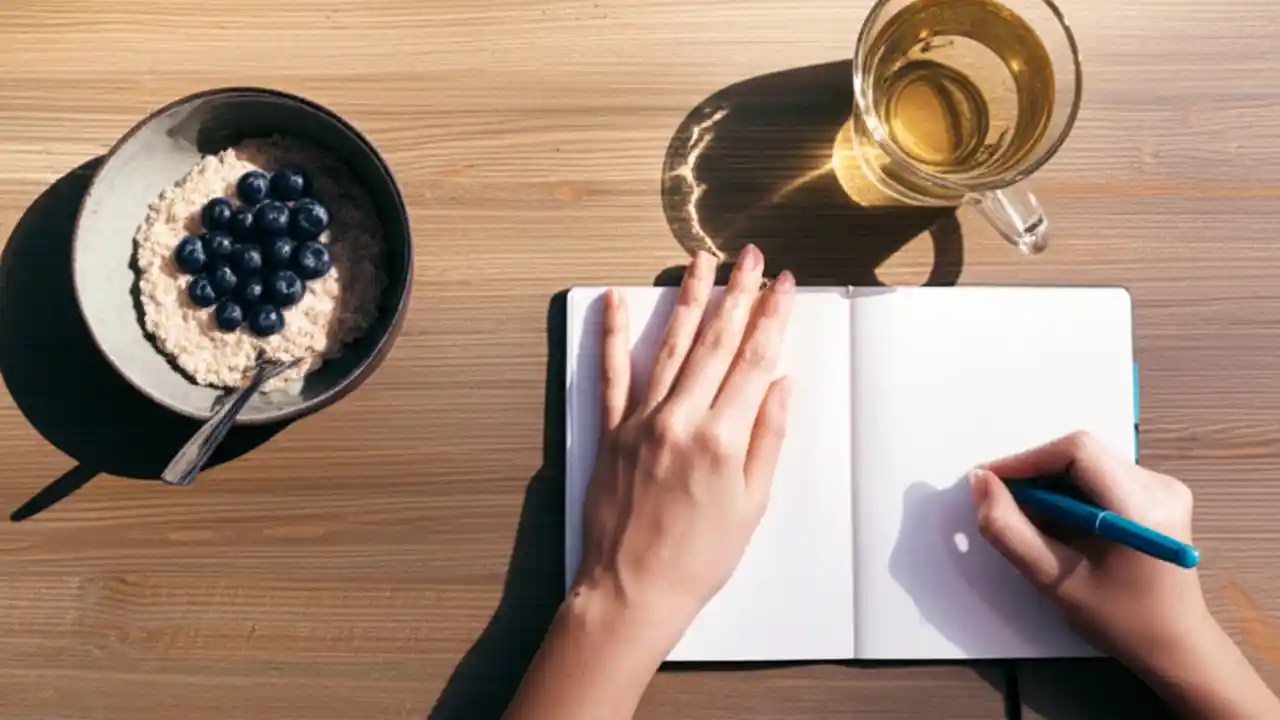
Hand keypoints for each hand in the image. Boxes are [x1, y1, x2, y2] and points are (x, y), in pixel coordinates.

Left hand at [508, 246, 795, 719]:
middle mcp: (681, 418)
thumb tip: (781, 384)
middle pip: (715, 343)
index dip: (771, 317)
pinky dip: (614, 336)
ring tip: (700, 262)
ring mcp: (641, 420)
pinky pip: (611, 374)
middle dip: (736, 294)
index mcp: (722, 438)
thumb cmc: (699, 558)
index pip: (754, 360)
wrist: (632, 590)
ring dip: (687, 300)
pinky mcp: (611, 431)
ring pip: (670, 347)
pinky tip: (617, 302)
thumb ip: (767, 439)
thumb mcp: (751, 504)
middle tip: (749, 256)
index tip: (781, 283)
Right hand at [970, 432, 1279, 717]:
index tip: (988, 481)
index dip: (1026, 459)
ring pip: (1088, 463)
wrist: (1176, 645)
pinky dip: (1069, 492)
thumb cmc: (1120, 620)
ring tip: (1030, 520)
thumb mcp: (1055, 580)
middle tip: (1002, 504)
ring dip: (1050, 484)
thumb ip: (1010, 530)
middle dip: (1035, 474)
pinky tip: (1059, 523)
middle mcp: (1159, 485)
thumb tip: (979, 483)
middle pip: (1082, 454)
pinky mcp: (1158, 495)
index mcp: (1142, 507)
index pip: (1077, 451)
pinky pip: (1101, 476)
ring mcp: (1163, 487)